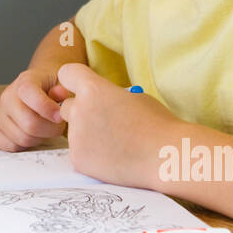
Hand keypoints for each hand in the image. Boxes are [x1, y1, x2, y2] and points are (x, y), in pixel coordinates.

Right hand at [0, 65, 69, 151]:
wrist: (39, 87)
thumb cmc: (52, 89)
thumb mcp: (63, 83)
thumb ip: (64, 90)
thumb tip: (61, 96)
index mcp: (25, 81)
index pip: (29, 93)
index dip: (47, 108)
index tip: (60, 116)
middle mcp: (7, 96)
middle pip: (29, 124)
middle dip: (50, 130)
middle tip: (58, 126)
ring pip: (22, 138)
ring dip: (39, 138)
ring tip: (46, 128)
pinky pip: (10, 146)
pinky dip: (25, 145)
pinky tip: (33, 135)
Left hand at [56, 62, 177, 186]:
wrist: (166, 157)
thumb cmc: (157, 124)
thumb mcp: (133, 96)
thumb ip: (108, 95)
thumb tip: (98, 100)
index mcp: (92, 89)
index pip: (66, 74)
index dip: (73, 80)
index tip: (80, 88)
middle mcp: (78, 110)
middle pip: (66, 106)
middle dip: (79, 112)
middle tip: (103, 121)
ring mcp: (76, 137)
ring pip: (73, 131)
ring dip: (86, 134)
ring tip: (115, 143)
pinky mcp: (77, 159)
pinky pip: (78, 151)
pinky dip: (91, 154)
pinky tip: (113, 157)